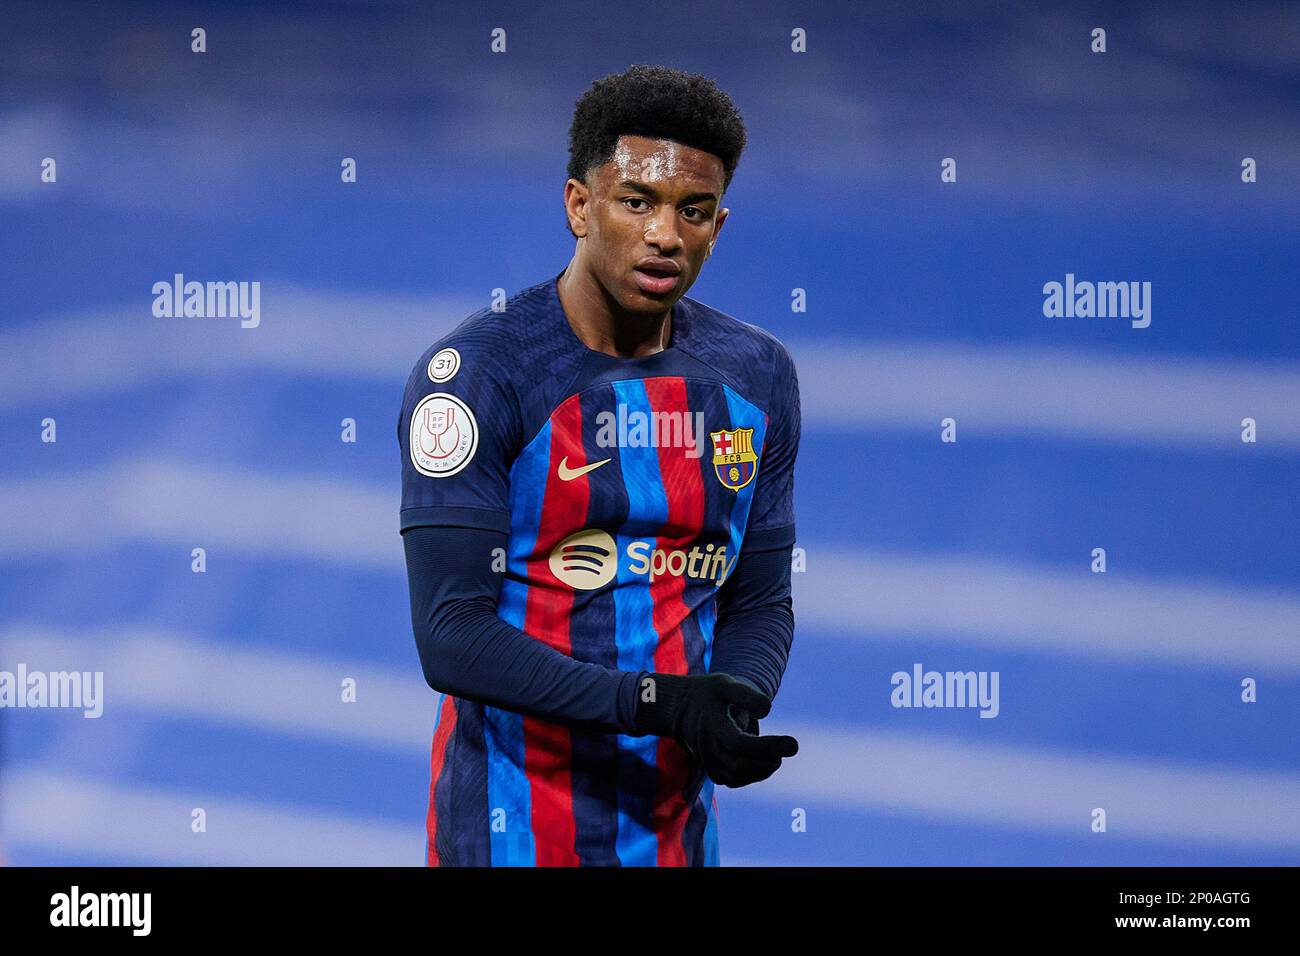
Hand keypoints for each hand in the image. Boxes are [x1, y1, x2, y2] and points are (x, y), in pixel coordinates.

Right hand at [632, 672, 798, 787]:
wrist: (680, 708)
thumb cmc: (709, 694)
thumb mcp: (725, 684)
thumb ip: (746, 695)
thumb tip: (767, 710)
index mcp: (712, 724)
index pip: (740, 744)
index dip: (768, 746)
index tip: (794, 743)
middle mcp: (706, 747)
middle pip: (739, 764)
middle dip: (769, 759)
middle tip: (790, 746)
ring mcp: (707, 761)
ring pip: (737, 776)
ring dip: (763, 769)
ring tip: (777, 755)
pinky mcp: (711, 770)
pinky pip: (733, 780)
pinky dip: (753, 775)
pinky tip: (766, 763)